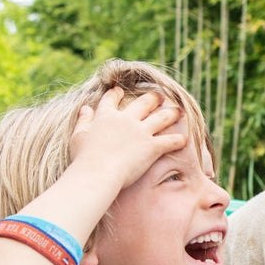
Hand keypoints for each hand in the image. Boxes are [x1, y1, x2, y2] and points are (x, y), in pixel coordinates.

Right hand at [69, 87, 187, 191]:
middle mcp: (126, 119)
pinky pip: (170, 140)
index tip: (119, 90)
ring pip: (162, 117)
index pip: (111, 100)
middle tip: (160, 96)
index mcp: (106, 116)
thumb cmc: (84, 158)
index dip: (115, 94)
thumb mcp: (79, 136)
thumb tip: (85, 108)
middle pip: (144, 103)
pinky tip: (186, 139)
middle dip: (153, 98)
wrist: (97, 173)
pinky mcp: (151, 146)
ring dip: (172, 113)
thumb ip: (83, 120)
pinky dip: (179, 140)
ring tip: (180, 110)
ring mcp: (140, 132)